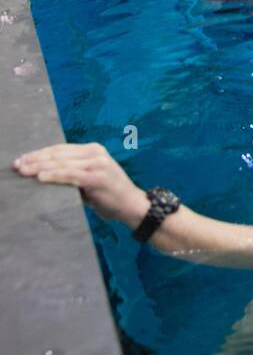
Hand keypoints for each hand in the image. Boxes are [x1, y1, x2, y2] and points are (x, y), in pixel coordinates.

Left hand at [13, 143, 147, 224]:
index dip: (40, 153)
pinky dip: (54, 175)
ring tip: (24, 171)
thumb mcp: (89, 180)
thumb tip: (44, 176)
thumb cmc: (109, 196)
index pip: (60, 149)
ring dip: (40, 166)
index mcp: (93, 150)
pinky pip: (70, 174)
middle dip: (36, 159)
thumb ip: (72, 174)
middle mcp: (95, 153)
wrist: (132, 205)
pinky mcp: (97, 177)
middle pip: (58, 153)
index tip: (23, 159)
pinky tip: (41, 177)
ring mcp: (97, 163)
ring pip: (61, 162)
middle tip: (18, 165)